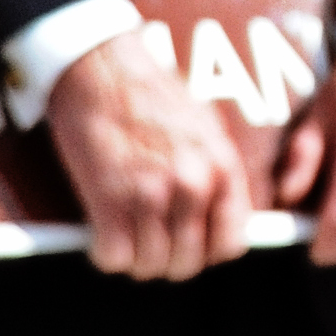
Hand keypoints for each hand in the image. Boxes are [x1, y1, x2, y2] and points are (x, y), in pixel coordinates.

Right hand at [46, 30, 252, 280]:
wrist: (104, 69)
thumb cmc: (152, 94)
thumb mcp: (206, 128)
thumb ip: (215, 174)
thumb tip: (219, 217)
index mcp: (222, 167)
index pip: (231, 244)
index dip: (208, 250)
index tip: (189, 242)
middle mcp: (194, 185)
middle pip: (188, 264)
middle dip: (168, 258)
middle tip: (150, 238)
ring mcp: (152, 195)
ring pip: (150, 267)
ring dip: (135, 257)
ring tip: (126, 230)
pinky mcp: (109, 202)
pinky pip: (113, 258)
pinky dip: (105, 251)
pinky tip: (103, 228)